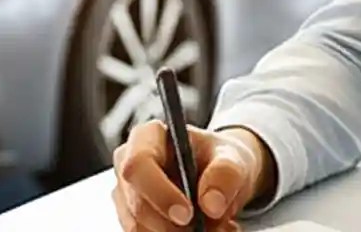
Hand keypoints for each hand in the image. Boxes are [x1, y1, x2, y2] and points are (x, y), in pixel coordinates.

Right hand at [112, 120, 275, 231]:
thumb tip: (211, 203)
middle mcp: (129, 165)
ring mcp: (127, 195)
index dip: (160, 193)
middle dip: (174, 224)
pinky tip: (202, 229)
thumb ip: (226, 173)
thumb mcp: (233, 158)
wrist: (221, 177)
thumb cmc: (219, 159)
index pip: (138, 164)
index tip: (188, 214)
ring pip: (141, 228)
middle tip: (209, 225)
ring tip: (214, 225)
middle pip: (137, 205)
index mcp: (147, 137)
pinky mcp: (133, 219)